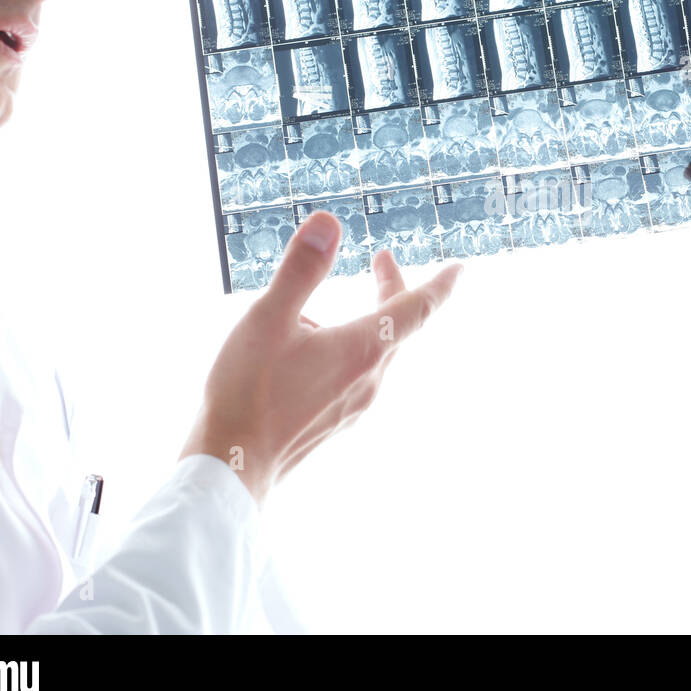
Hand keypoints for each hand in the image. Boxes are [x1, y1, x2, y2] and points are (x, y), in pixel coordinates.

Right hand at [181, 211, 462, 504]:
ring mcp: (355, 405)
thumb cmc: (247, 392)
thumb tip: (329, 222)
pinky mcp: (335, 422)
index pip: (417, 308)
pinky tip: (305, 353)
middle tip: (381, 260)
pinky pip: (354, 376)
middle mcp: (370, 379)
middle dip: (392, 289)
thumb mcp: (267, 317)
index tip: (459, 268)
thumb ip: (301, 268)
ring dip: (365, 320)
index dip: (440, 284)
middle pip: (398, 327)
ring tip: (317, 308)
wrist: (231, 468)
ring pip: (374, 352)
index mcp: (364, 349)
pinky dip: (345, 349)